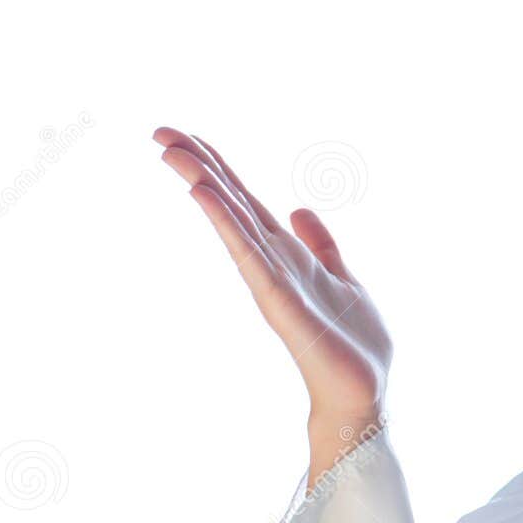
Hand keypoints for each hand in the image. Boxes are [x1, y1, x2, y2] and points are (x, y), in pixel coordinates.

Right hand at [154, 126, 391, 428]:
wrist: (363, 391)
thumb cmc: (353, 343)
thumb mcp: (343, 279)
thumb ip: (320, 245)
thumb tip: (298, 208)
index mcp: (288, 254)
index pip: (247, 202)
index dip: (220, 169)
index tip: (187, 137)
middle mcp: (273, 262)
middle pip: (232, 205)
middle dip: (200, 167)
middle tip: (160, 131)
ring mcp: (273, 281)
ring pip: (234, 223)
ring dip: (206, 186)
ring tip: (173, 153)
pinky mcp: (280, 301)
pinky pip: (249, 255)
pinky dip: (227, 224)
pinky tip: (206, 197)